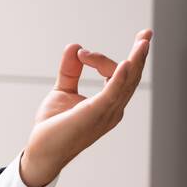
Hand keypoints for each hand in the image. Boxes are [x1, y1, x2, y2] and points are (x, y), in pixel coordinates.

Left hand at [19, 29, 152, 186]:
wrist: (41, 151)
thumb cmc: (54, 127)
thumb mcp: (63, 91)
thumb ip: (70, 71)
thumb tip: (75, 46)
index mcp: (108, 104)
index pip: (115, 73)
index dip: (99, 59)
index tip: (81, 53)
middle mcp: (113, 109)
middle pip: (130, 77)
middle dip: (140, 55)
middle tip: (146, 34)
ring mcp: (106, 113)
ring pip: (127, 82)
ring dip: (136, 61)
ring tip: (143, 42)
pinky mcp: (94, 114)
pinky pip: (112, 93)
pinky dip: (119, 77)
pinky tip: (126, 62)